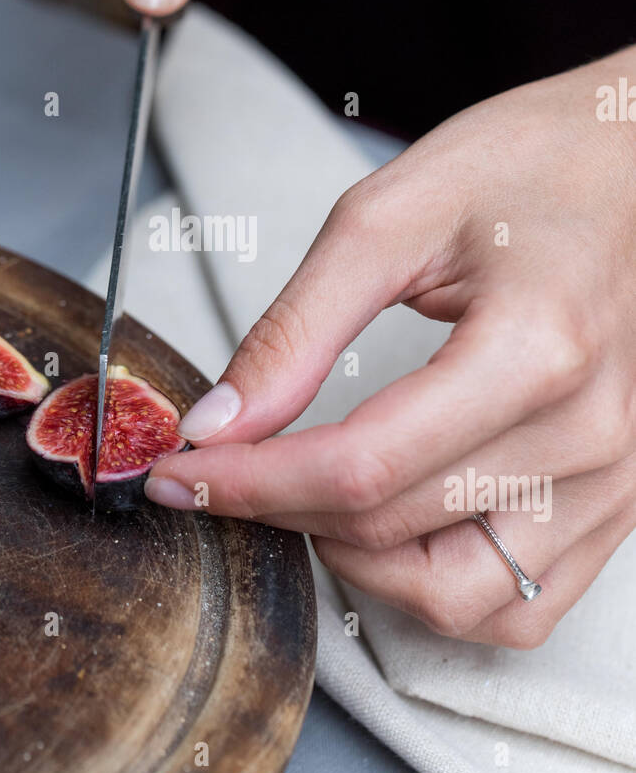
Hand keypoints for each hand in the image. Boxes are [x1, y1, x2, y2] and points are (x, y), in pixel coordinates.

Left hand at [146, 47, 635, 646]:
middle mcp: (590, 435)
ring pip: (457, 597)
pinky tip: (392, 530)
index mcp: (537, 350)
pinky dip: (438, 590)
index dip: (251, 482)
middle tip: (220, 468)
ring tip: (308, 499)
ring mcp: (617, 481)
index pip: (360, 467)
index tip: (181, 473)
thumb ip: (299, 327)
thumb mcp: (393, 215)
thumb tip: (224, 421)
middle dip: (278, 509)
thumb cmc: (535, 165)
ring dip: (357, 564)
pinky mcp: (621, 502)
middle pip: (393, 528)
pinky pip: (519, 607)